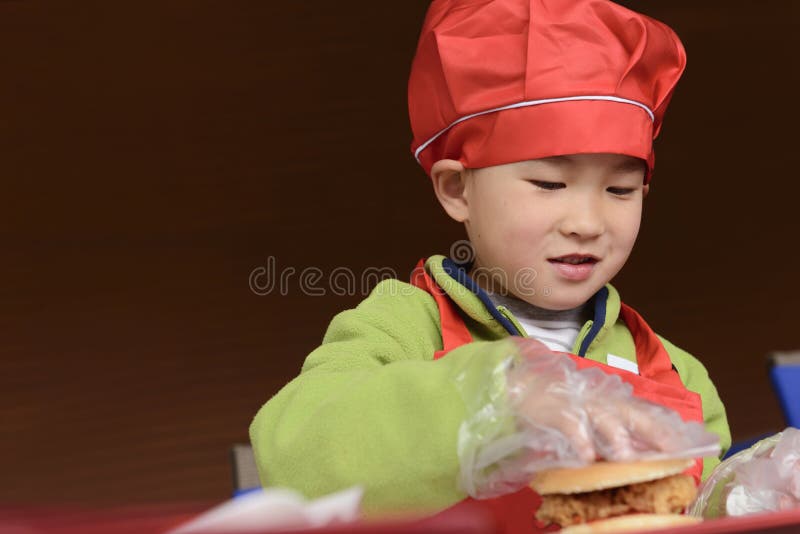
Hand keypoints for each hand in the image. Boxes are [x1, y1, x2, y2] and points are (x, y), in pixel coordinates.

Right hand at [507, 337, 703, 463]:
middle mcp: (598, 400)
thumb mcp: (588, 414)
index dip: (664, 428)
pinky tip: (586, 456)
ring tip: (626, 456)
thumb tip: (639, 452)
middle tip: (670, 450)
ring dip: (615, 436)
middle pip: (631, 412)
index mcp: (609, 401)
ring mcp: (577, 403)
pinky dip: (578, 439)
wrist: (519, 388)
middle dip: (652, 430)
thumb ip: (610, 429)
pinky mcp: (554, 409)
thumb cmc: (557, 405)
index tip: (686, 446)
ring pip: (602, 417)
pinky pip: (569, 424)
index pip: (643, 412)